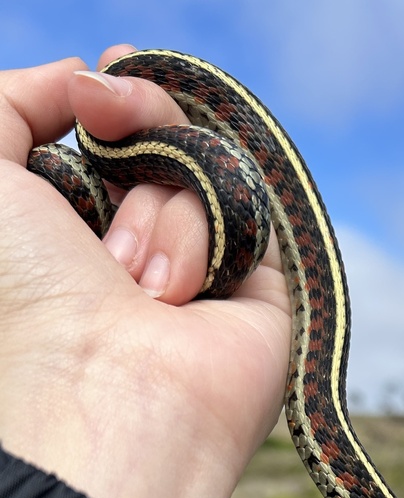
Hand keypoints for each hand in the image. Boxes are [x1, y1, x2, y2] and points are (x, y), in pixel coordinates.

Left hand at [0, 45, 290, 497]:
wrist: (105, 391)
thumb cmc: (28, 295)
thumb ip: (13, 103)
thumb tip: (84, 76)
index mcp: (74, 225)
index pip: (112, 135)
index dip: (114, 105)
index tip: (97, 93)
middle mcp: (139, 243)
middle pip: (162, 138)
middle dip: (133, 130)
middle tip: (103, 135)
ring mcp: (200, 263)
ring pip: (203, 172)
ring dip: (156, 215)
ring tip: (135, 286)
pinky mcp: (256, 285)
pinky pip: (247, 210)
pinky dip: (203, 239)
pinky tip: (177, 298)